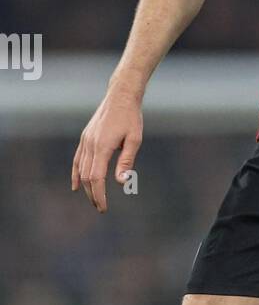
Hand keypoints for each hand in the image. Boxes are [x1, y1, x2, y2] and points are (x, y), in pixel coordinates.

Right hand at [71, 87, 142, 211]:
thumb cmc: (131, 117)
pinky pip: (78, 159)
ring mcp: (86, 140)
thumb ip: (127, 161)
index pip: (97, 178)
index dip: (99, 194)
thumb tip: (122, 183)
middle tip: (101, 208)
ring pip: (81, 169)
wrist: (120, 96)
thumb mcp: (134, 139)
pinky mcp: (85, 138)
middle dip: (93, 194)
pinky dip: (76, 174)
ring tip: (93, 200)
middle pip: (87, 176)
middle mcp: (90, 144)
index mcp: (102, 146)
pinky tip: (76, 185)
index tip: (103, 207)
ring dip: (86, 187)